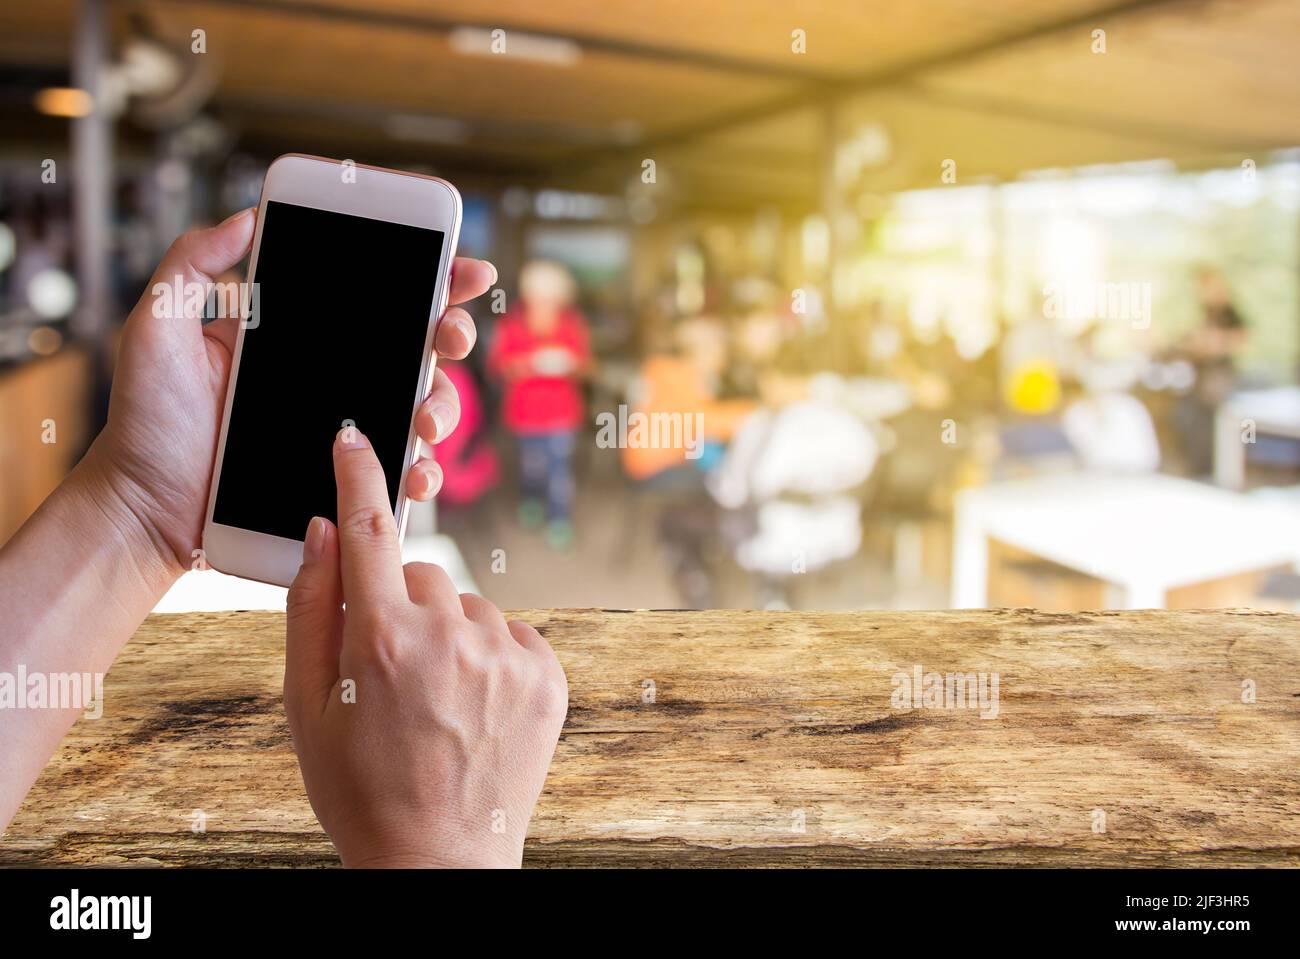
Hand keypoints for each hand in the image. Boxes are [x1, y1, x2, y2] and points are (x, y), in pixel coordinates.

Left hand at [86, 208, 495, 575]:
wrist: (144, 508)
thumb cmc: (145, 421)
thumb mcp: (157, 327)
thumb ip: (193, 264)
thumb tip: (247, 216)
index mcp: (301, 334)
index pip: (374, 295)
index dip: (428, 278)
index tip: (459, 266)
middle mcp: (333, 376)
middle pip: (418, 345)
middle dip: (452, 332)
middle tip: (449, 334)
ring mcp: (345, 429)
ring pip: (422, 405)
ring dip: (442, 404)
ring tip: (424, 418)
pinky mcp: (345, 479)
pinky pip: (399, 471)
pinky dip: (421, 473)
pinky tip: (415, 473)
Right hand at [284, 429, 567, 867]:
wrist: (440, 861)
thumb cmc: (359, 788)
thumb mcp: (306, 708)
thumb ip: (309, 610)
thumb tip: (325, 530)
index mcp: (382, 639)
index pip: (367, 527)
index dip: (357, 471)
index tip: (354, 433)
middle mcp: (451, 635)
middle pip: (418, 573)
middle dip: (398, 604)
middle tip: (389, 669)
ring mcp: (507, 654)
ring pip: (466, 605)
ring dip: (447, 632)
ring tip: (435, 701)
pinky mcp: (548, 673)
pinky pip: (509, 632)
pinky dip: (489, 654)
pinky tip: (473, 705)